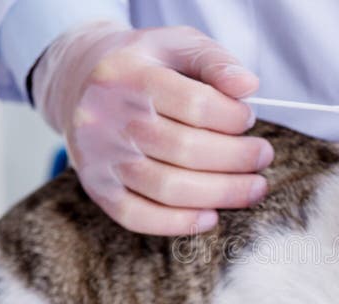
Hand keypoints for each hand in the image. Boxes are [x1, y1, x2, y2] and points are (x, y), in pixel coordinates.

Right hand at [32, 22, 272, 234]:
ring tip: (254, 188)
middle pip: (186, 150)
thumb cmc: (141, 65)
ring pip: (168, 188)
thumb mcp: (175, 44)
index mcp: (129, 76)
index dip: (232, 117)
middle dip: (238, 159)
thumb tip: (248, 86)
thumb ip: (214, 60)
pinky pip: (137, 216)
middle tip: (263, 157)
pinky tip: (211, 217)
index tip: (248, 119)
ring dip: (222, 193)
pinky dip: (178, 223)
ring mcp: (100, 157)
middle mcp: (108, 118)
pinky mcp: (97, 187)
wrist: (75, 82)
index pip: (194, 104)